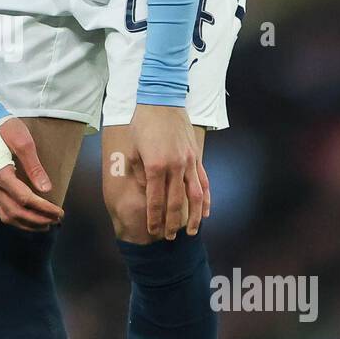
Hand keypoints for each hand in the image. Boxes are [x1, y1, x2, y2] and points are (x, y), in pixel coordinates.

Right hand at [0, 117, 63, 231]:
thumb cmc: (4, 128)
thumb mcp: (23, 142)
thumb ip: (34, 167)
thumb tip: (46, 188)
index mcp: (0, 174)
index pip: (25, 199)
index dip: (43, 208)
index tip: (59, 212)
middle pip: (16, 212)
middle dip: (38, 219)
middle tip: (57, 220)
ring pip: (7, 216)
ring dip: (27, 224)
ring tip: (46, 224)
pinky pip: (2, 211)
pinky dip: (17, 219)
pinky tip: (29, 220)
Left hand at [126, 104, 209, 239]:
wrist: (162, 101)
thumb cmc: (143, 124)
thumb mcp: (133, 147)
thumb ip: (139, 171)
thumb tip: (145, 191)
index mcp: (156, 165)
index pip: (155, 200)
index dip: (154, 218)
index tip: (153, 230)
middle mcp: (175, 166)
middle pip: (175, 202)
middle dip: (172, 223)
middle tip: (169, 238)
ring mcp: (189, 162)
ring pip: (194, 196)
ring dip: (193, 216)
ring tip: (190, 232)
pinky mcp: (196, 157)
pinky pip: (204, 182)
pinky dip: (205, 199)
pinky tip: (205, 212)